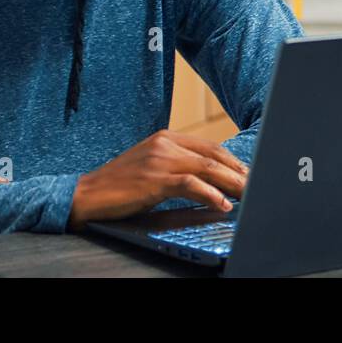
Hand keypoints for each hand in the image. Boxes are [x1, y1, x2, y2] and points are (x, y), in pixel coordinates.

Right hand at [66, 130, 248, 230]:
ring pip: (207, 168)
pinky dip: (211, 195)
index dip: (231, 161)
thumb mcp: (150, 166)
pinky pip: (191, 185)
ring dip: (231, 184)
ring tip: (246, 195)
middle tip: (255, 186)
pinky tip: (222, 204)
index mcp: (165, 138)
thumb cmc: (119, 185)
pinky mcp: (155, 180)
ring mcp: (160, 161)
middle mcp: (165, 145)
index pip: (209, 146)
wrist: (87, 194)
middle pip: (213, 156)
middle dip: (237, 172)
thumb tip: (206, 179)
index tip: (247, 174)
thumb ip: (175, 165)